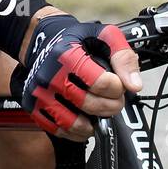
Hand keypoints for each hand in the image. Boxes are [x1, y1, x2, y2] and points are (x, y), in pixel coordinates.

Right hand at [10, 14, 142, 141]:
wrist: (42, 40)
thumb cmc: (75, 40)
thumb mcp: (103, 36)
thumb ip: (123, 56)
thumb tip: (134, 85)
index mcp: (67, 55)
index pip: (101, 83)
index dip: (117, 88)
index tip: (119, 85)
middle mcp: (49, 75)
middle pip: (89, 104)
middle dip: (110, 106)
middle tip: (115, 102)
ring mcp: (39, 93)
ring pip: (73, 122)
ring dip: (94, 123)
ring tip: (101, 112)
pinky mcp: (33, 106)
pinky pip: (58, 130)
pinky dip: (76, 132)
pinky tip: (85, 122)